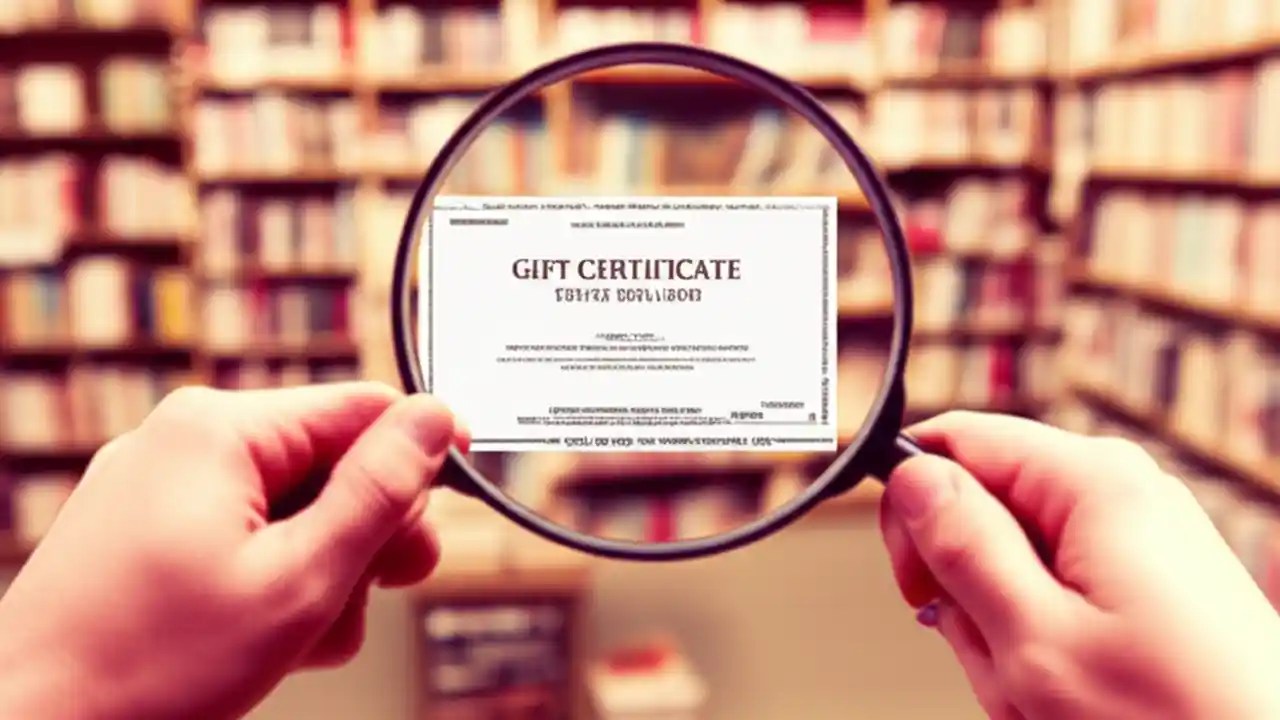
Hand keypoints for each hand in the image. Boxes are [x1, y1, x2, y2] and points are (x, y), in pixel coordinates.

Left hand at [0, 383, 466, 719]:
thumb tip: (434, 419)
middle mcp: (186, 441)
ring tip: (303, 632)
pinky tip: (266, 634)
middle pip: (330, 459)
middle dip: (369, 527)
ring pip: (294, 506)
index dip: (422, 449)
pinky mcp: (148, 530)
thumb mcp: (298, 581)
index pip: (361, 407)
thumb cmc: (149, 669)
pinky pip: (244, 533)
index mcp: (219, 430)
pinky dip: (273, 579)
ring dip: (323, 569)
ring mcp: (161, 486)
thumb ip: (377, 493)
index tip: (461, 491)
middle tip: (383, 584)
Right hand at [881, 411, 1279, 719]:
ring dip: (1007, 636)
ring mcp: (1140, 538)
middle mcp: (1121, 493)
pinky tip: (1074, 696)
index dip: (913, 505)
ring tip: (1048, 693)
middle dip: (969, 592)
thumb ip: (962, 544)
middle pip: (982, 511)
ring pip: (1014, 566)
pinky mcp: (1151, 581)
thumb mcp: (1036, 637)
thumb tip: (911, 475)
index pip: (956, 441)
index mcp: (1092, 482)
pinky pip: (1057, 597)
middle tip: (998, 655)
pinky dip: (1047, 649)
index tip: (912, 577)